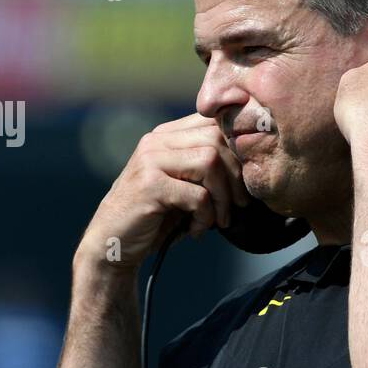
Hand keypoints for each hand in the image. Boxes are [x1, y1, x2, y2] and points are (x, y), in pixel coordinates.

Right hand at [75, 112, 250, 274]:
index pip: (216, 124)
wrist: (114, 243)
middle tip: (239, 205)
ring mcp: (150, 160)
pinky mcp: (149, 185)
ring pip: (210, 162)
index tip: (245, 184)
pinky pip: (197, 194)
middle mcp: (157, 141)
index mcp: (167, 135)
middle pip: (217, 140)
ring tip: (219, 220)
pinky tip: (196, 230)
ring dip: (223, 198)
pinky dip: (205, 216)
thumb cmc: (157, 217)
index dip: (239, 152)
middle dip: (237, 177)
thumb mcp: (185, 187)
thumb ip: (209, 168)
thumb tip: (254, 163)